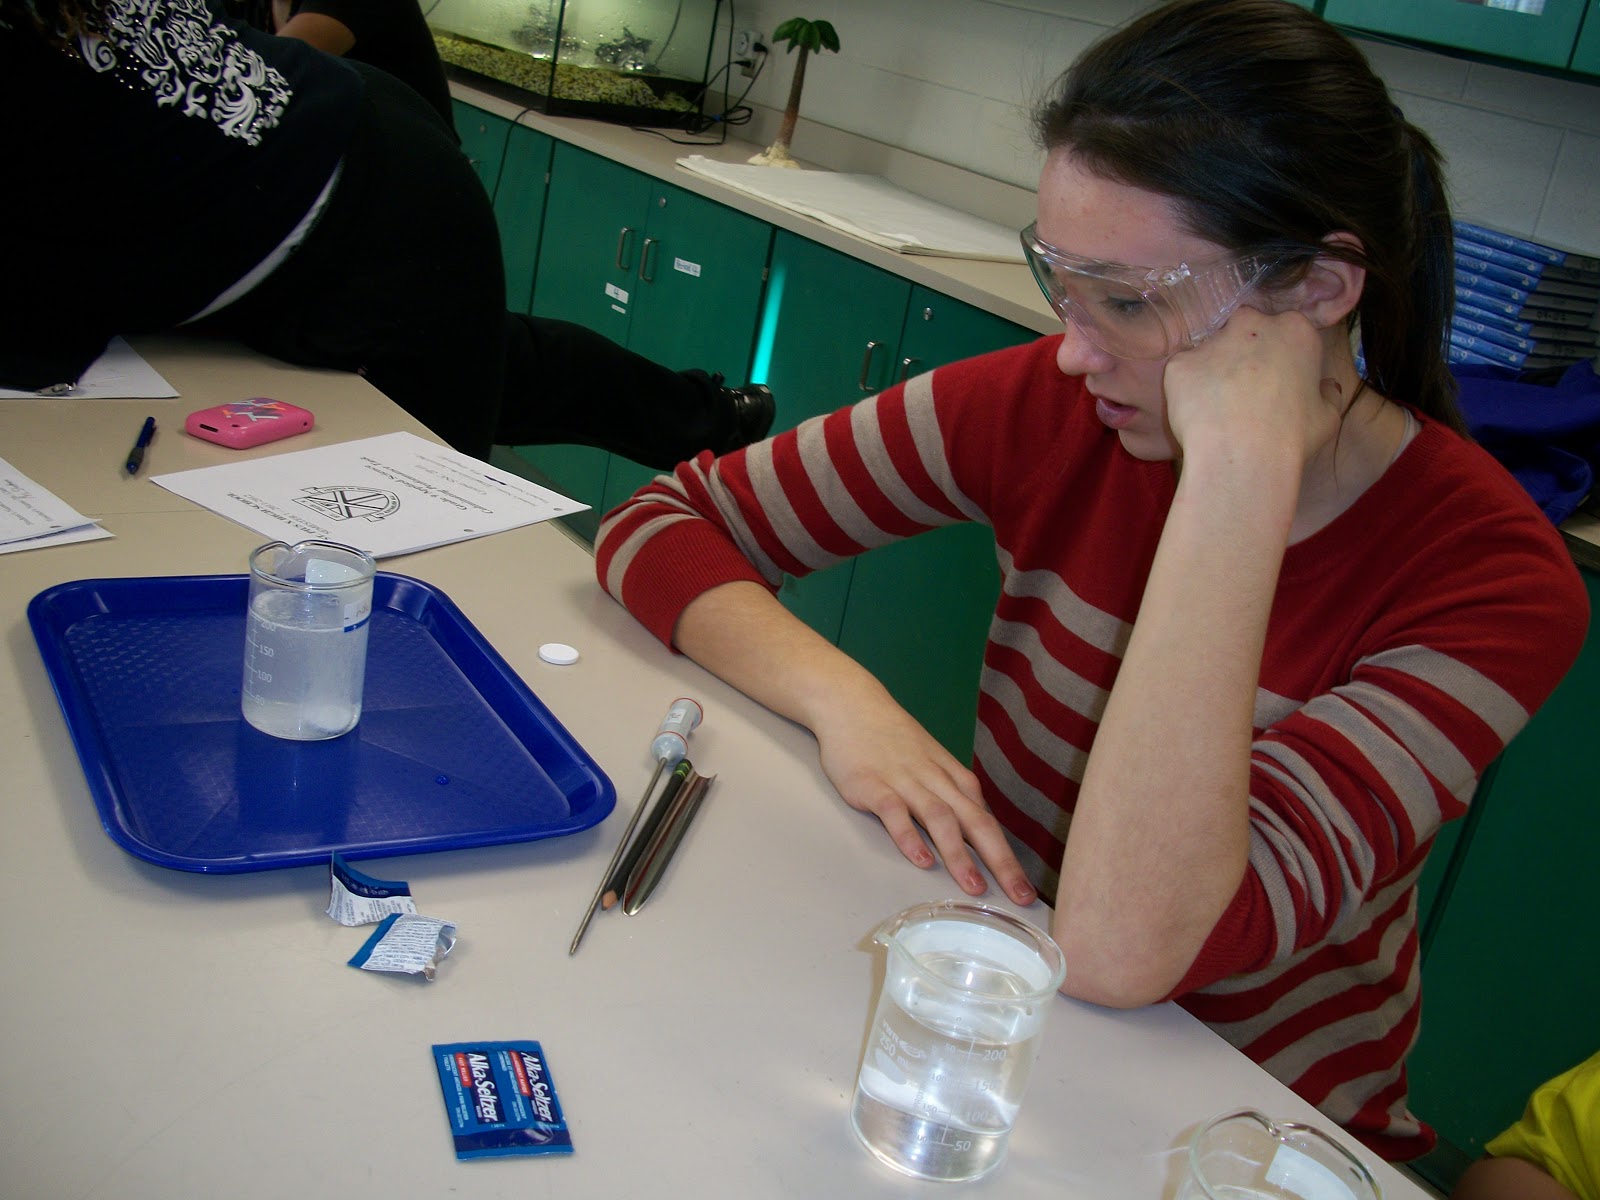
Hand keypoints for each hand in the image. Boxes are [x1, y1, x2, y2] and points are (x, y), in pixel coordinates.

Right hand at [809, 696, 1036, 905]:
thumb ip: (951, 795)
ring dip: (959, 854)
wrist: (853, 704)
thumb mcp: (932, 763)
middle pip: (975, 823)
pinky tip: (921, 860)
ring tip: (973, 887)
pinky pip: (895, 812)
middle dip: (1000, 861)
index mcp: (954, 779)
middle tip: (1019, 896)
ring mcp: (905, 781)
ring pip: (940, 818)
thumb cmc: (894, 739)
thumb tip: (974, 832)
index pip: (987, 823)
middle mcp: (936, 781)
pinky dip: (910, 837)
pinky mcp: (873, 784)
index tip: (1024, 891)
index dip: (1008, 858)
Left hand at [1162, 307, 1343, 468]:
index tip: (1275, 381)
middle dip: (1243, 352)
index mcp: (1295, 329)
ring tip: (1218, 408)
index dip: (1279, 356)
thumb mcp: (1327, 417)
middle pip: (1245, 329)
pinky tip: (1198, 416)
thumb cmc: (1292, 438)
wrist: (1243, 456)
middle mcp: (1252, 324)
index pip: (1285, 330)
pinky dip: (1188, 391)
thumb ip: (1327, 394)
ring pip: (1211, 351)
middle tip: (1244, 390)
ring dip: (1214, 371)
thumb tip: (1325, 387)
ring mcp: (1213, 341)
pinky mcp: (1181, 363)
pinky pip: (1184, 373)